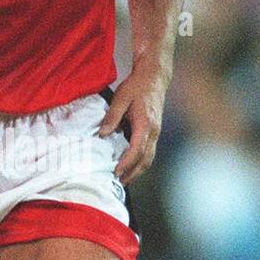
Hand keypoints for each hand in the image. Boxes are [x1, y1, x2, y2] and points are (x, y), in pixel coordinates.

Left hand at [98, 62, 166, 185]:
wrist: (154, 77)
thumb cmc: (137, 86)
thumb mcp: (121, 98)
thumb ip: (112, 117)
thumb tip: (103, 134)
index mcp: (146, 123)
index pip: (137, 149)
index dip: (127, 163)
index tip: (116, 172)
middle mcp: (154, 131)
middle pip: (146, 159)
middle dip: (133, 173)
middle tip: (118, 182)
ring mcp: (156, 132)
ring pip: (149, 158)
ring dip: (138, 171)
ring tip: (124, 179)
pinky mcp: (155, 132)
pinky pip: (150, 152)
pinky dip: (141, 162)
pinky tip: (131, 166)